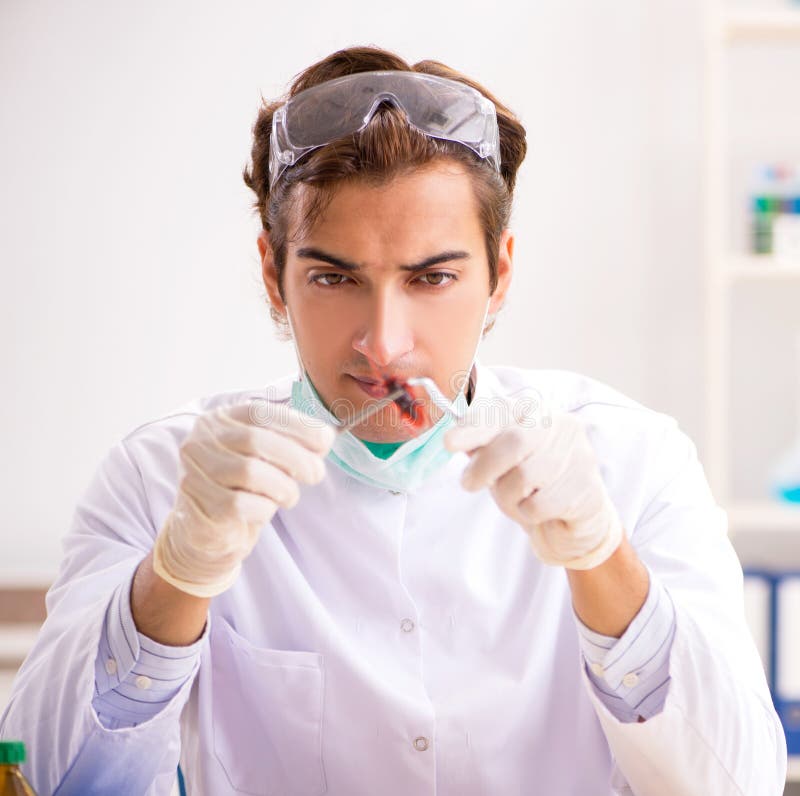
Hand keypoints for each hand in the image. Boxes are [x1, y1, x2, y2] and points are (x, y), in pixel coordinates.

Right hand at [153, 402, 335, 596]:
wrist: (210, 527)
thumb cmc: (245, 486)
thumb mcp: (267, 456)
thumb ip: (290, 441)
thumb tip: (325, 437)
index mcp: (222, 419)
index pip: (260, 411)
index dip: (297, 424)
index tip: (324, 441)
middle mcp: (203, 439)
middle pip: (256, 440)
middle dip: (297, 458)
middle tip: (316, 474)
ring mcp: (196, 470)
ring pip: (250, 472)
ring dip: (282, 487)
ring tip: (290, 496)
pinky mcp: (198, 502)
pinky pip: (240, 503)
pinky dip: (264, 508)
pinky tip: (265, 510)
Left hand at [444, 406, 622, 569]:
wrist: (573, 520)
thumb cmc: (530, 484)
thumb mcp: (500, 461)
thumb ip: (481, 447)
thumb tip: (454, 439)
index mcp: (536, 411)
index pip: (501, 413)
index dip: (473, 428)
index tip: (449, 442)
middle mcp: (561, 425)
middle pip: (514, 442)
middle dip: (485, 467)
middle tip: (468, 483)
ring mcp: (579, 455)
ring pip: (525, 477)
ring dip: (507, 497)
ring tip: (515, 501)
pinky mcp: (588, 488)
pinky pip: (540, 504)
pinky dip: (528, 514)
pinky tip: (537, 512)